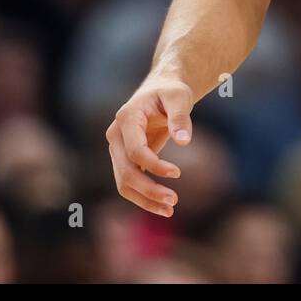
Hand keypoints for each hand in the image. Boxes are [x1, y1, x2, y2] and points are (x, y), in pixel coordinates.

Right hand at [106, 77, 194, 216]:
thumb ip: (180, 117)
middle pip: (125, 171)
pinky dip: (143, 196)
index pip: (135, 150)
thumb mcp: (180, 97)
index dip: (155, 165)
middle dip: (148, 190)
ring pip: (123, 182)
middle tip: (174, 201)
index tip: (177, 173)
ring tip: (170, 210)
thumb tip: (184, 141)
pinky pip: (129, 182)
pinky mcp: (124, 159)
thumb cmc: (171, 91)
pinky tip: (163, 206)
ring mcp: (117, 148)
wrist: (161, 89)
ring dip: (144, 199)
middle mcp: (116, 135)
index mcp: (127, 118)